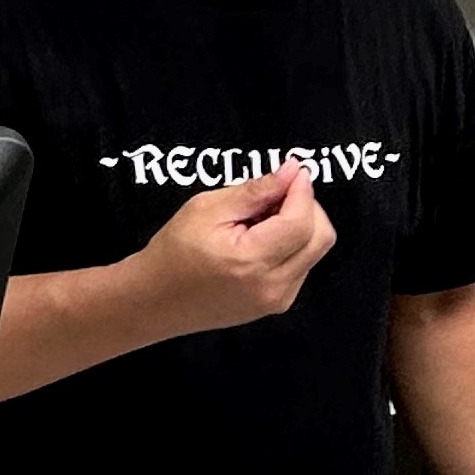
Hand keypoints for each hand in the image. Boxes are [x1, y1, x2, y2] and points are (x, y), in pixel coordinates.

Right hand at [127, 160, 335, 338]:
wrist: (153, 301)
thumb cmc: (173, 252)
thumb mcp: (207, 208)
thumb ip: (256, 190)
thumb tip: (292, 171)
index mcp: (253, 262)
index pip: (302, 221)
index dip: (302, 190)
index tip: (292, 171)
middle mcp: (272, 287)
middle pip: (322, 237)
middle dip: (307, 207)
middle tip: (279, 193)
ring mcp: (277, 300)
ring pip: (315, 251)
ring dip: (300, 226)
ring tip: (263, 218)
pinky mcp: (276, 304)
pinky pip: (302, 265)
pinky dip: (293, 245)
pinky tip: (263, 238)